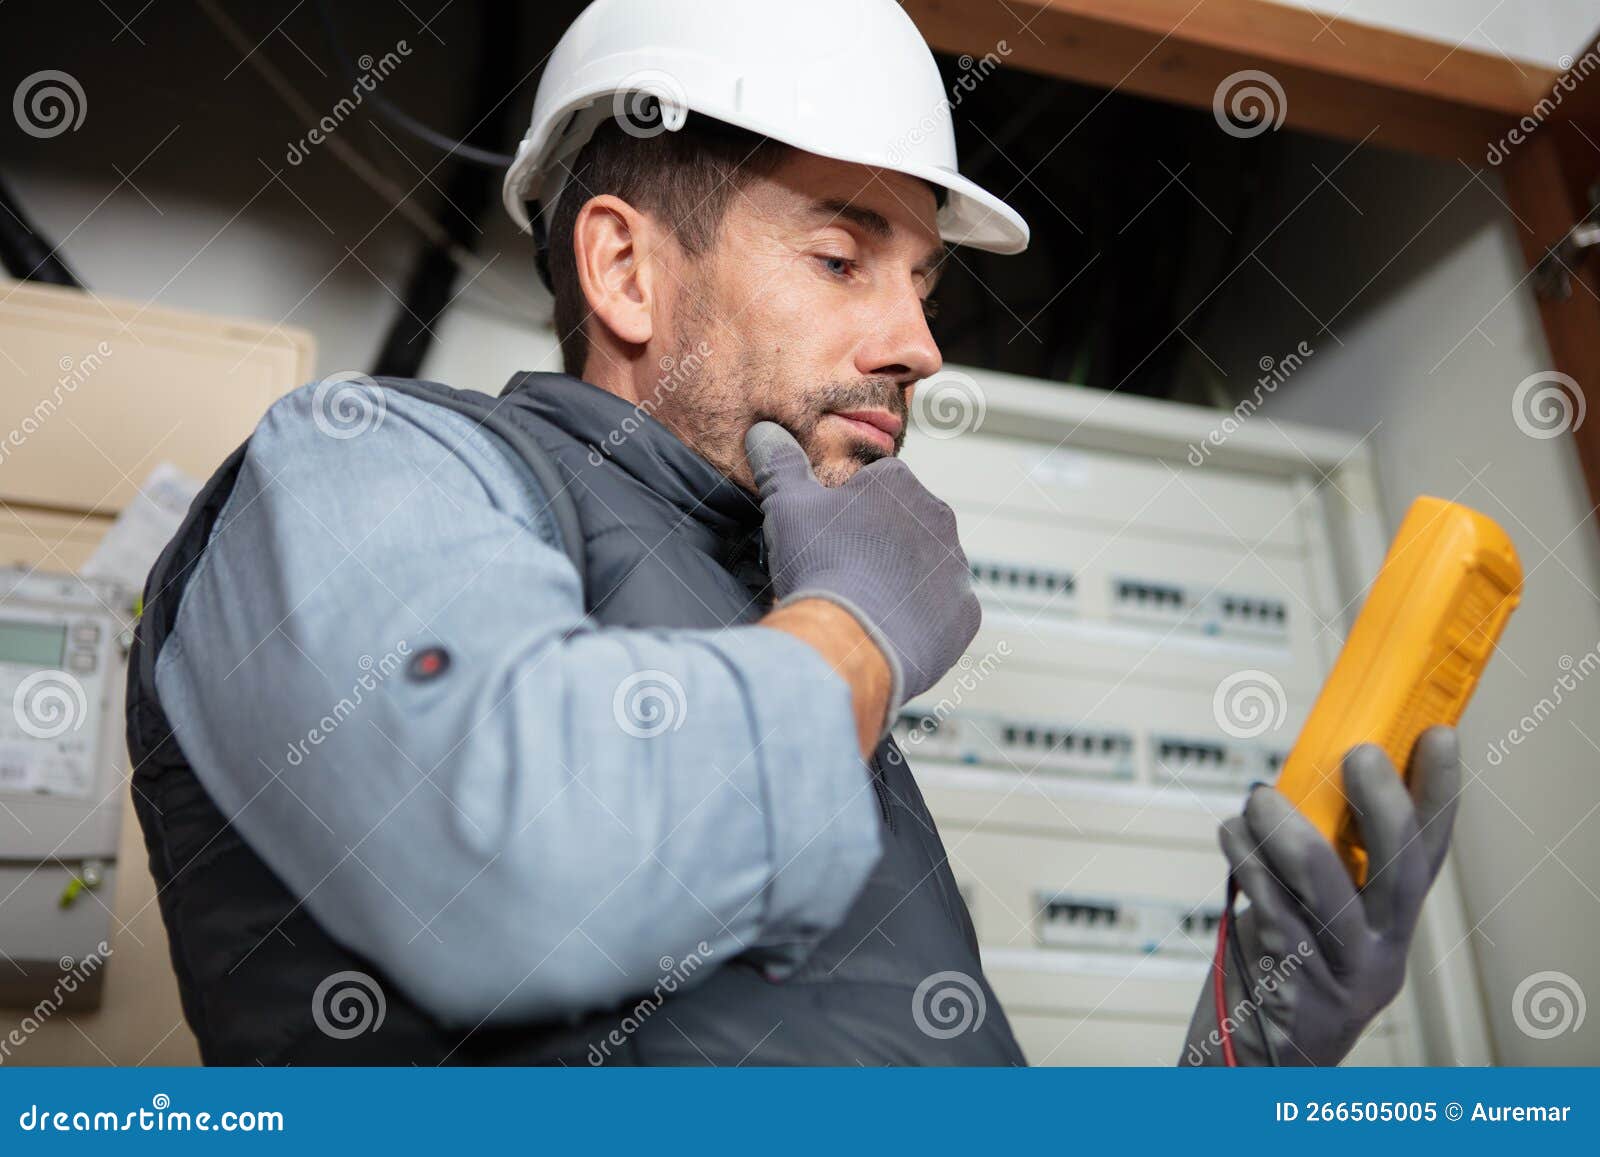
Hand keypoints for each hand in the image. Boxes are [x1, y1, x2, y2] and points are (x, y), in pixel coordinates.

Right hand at [743, 421, 980, 734]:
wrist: (854, 638)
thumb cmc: (821, 563)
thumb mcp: (787, 505)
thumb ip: (779, 463)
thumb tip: (765, 430)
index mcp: (899, 483)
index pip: (872, 487)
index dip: (844, 512)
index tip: (825, 538)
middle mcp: (938, 517)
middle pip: (902, 526)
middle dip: (876, 544)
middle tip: (841, 571)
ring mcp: (957, 567)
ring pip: (925, 567)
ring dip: (900, 579)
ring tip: (863, 604)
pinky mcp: (966, 613)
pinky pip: (943, 611)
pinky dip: (921, 618)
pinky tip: (889, 629)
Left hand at [1179, 726, 1460, 1065]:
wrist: (1248, 1063)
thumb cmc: (1275, 970)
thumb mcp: (1313, 918)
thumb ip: (1317, 863)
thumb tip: (1290, 782)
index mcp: (1391, 925)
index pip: (1430, 853)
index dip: (1439, 793)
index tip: (1440, 733)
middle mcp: (1381, 952)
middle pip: (1399, 870)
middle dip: (1382, 804)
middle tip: (1357, 754)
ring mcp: (1342, 975)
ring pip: (1327, 888)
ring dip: (1287, 832)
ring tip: (1258, 800)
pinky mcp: (1293, 989)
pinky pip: (1272, 912)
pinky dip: (1247, 864)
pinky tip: (1231, 837)